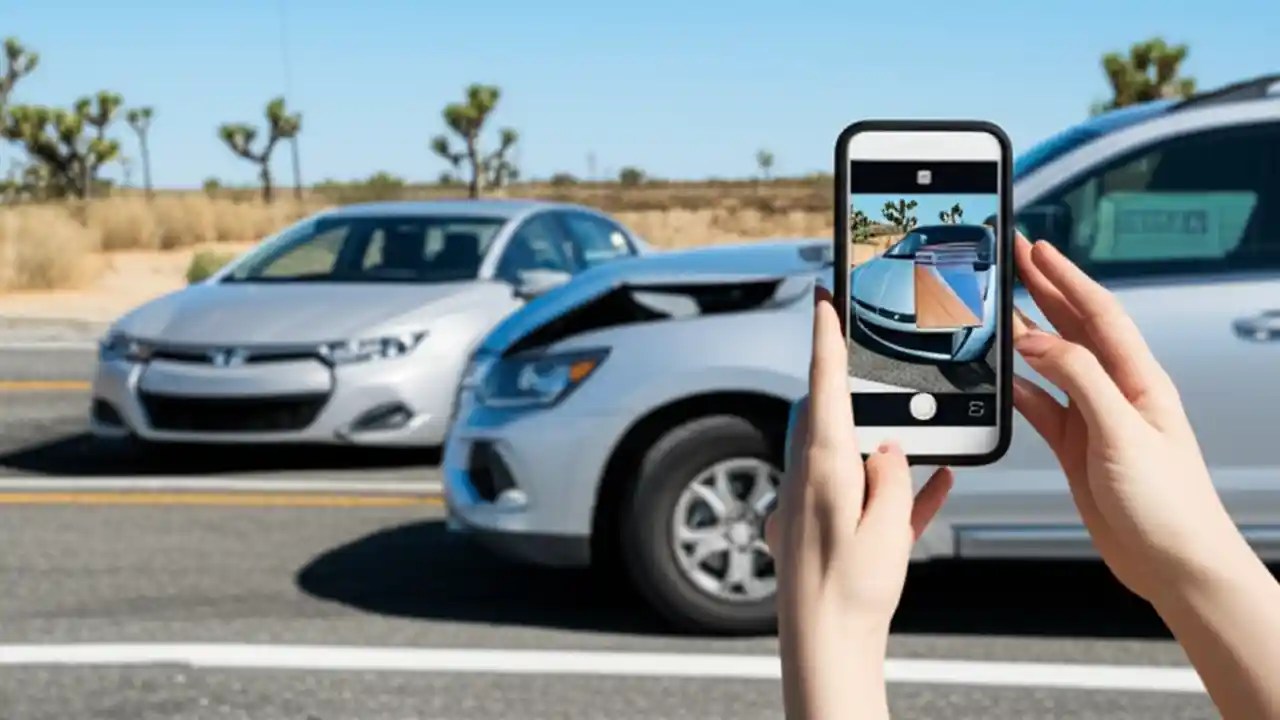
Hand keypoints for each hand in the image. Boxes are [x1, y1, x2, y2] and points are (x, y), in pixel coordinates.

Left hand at [763, 287, 950, 718]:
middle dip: (850, 390)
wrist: (825, 649)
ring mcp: (813, 507)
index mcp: (821, 468)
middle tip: (874, 362)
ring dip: (875, 441)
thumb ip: (890, 478)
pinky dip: (890, 486)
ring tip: (916, 438)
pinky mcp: (826, 534)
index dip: (825, 338)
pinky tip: (933, 484)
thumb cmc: (851, 593)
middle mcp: (809, 480)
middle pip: (828, 417)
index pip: (822, 386)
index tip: (822, 299)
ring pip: (847, 455)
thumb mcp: (885, 528)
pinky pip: (862, 496)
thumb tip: (887, 449)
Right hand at [1012, 234, 1239, 602]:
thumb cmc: (1169, 505)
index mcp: (1140, 380)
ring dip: (1026, 334)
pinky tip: (1001, 377)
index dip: (1066, 278)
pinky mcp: (1077, 449)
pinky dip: (1018, 388)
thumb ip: (1079, 381)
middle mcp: (1117, 393)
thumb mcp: (1122, 433)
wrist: (1174, 564)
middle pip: (1074, 328)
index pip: (1098, 314)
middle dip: (1044, 290)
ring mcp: (1095, 420)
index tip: (1037, 251)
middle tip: (1014, 260)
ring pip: (1053, 365)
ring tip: (998, 307)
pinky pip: (1041, 407)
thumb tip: (1037, 342)